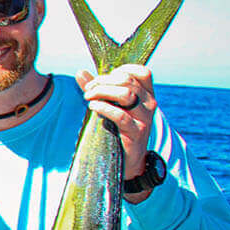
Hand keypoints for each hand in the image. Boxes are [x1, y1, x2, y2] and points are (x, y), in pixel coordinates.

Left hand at [77, 66, 156, 188]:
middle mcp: (149, 104)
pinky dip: (104, 107)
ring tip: (88, 97)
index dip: (122, 70)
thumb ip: (97, 88)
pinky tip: (92, 106)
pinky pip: (121, 115)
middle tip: (88, 89)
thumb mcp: (110, 104)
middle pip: (128, 81)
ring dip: (102, 92)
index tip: (105, 77)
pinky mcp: (136, 133)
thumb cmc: (117, 127)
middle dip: (103, 81)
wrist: (128, 158)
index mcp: (147, 94)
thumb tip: (80, 72)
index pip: (142, 72)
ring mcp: (145, 118)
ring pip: (126, 95)